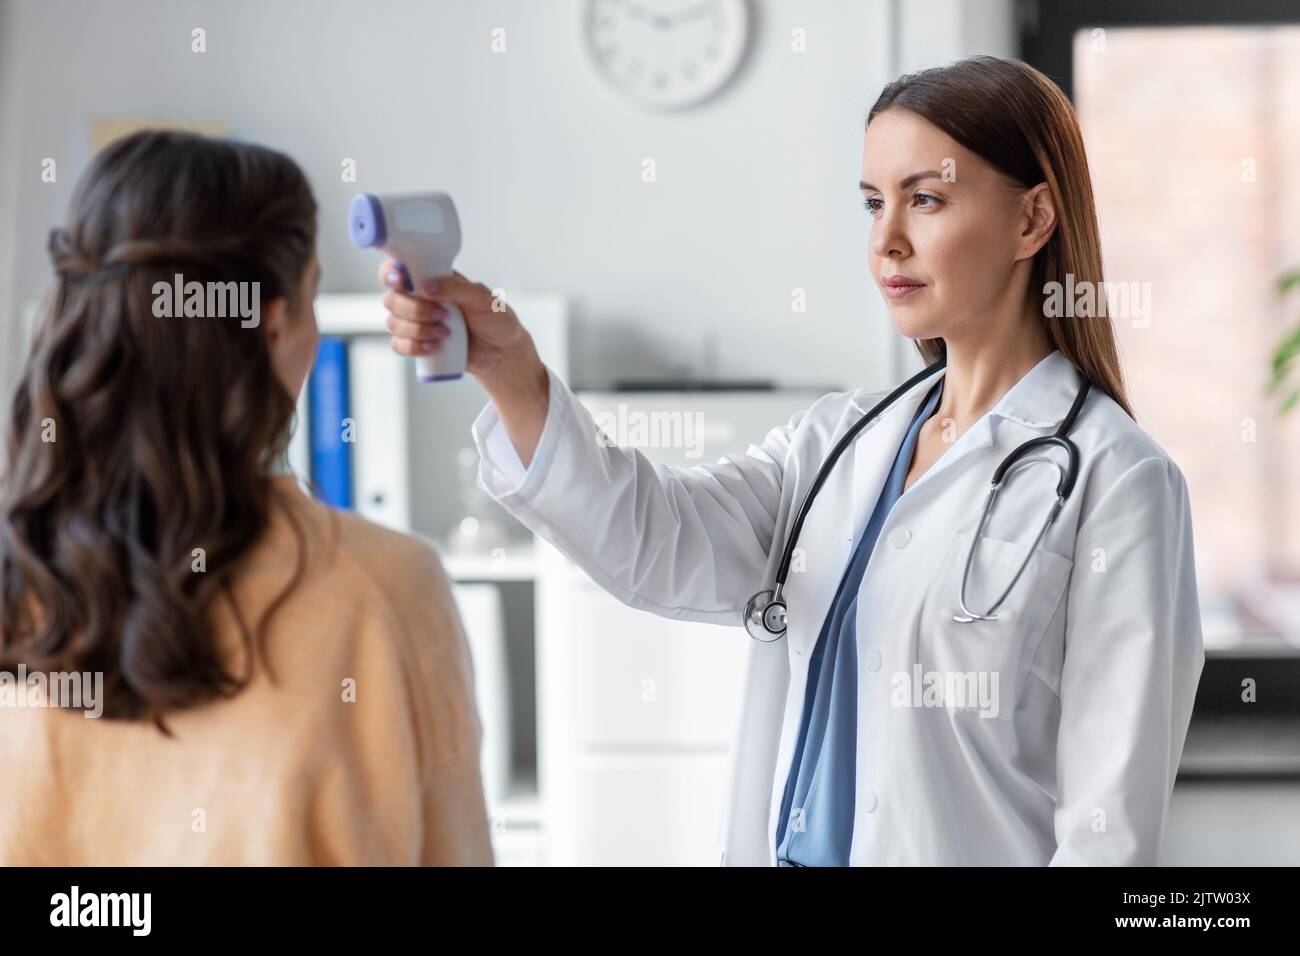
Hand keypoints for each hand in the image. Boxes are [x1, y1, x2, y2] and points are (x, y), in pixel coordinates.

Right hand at [377, 262, 534, 388]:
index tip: (400, 282)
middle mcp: (420, 298)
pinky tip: (434, 347)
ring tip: (445, 334)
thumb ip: (457, 288)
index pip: (398, 269)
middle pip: (392, 299)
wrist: (502, 353)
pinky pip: (398, 345)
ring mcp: (417, 322)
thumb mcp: (483, 299)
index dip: (390, 274)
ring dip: (417, 330)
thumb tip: (426, 286)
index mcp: (433, 279)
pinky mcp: (418, 344)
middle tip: (442, 315)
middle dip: (414, 310)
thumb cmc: (496, 320)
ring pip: (393, 323)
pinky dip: (413, 347)